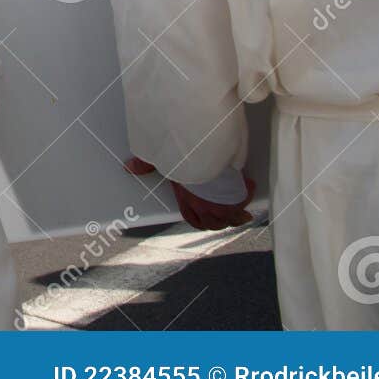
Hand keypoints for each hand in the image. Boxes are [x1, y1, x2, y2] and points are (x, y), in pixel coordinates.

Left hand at [126, 156, 254, 230]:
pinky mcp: (235, 196)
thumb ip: (146, 165)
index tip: (206, 218)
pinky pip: (243, 202)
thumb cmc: (184, 159)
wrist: (205, 156)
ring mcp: (220, 203)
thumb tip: (129, 167)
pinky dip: (247, 196)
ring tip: (242, 209)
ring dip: (236, 213)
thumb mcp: (162, 161)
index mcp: (186, 198)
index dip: (199, 221)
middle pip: (214, 222)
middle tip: (230, 215)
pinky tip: (249, 186)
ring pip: (231, 217)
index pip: (191, 218)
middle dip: (221, 220)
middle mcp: (204, 205)